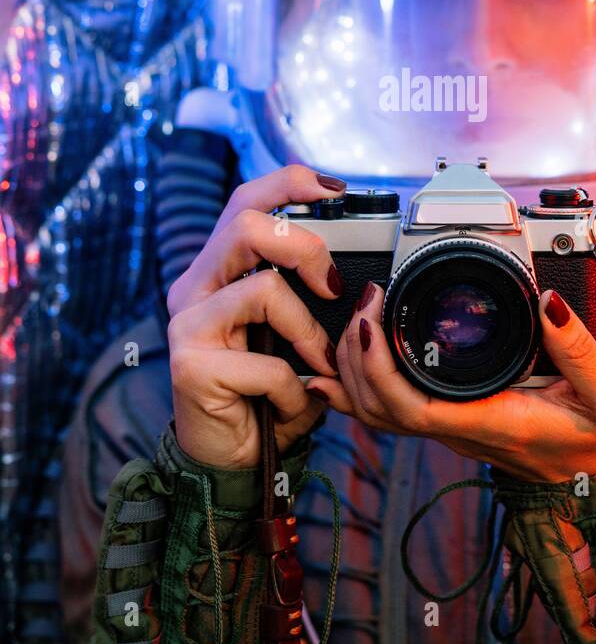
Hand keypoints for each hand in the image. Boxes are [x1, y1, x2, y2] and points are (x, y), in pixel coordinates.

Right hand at [166, 165, 346, 468]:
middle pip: (245, 224)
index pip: (245, 203)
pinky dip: (294, 389)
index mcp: (218, 271)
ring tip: (319, 362)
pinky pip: (267, 363)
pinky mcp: (190, 366)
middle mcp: (193, 288)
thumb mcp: (292, 335)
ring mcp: (187, 325)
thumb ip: (308, 299)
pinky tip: (291, 404)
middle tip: (334, 287)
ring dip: (308, 331)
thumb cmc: (266, 392)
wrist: (232, 460)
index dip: (288, 183)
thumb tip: (361, 279)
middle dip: (304, 247)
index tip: (335, 190)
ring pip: (263, 289)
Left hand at [306, 285, 595, 481]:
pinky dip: (358, 385)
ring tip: (359, 317)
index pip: (413, 409)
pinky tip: (338, 365)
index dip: (378, 369)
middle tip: (367, 304)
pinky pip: (389, 410)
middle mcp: (463, 431)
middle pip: (378, 412)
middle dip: (355, 358)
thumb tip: (548, 304)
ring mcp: (452, 429)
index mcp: (495, 423)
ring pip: (376, 415)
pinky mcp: (452, 420)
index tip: (374, 319)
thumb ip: (582, 349)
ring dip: (353, 369)